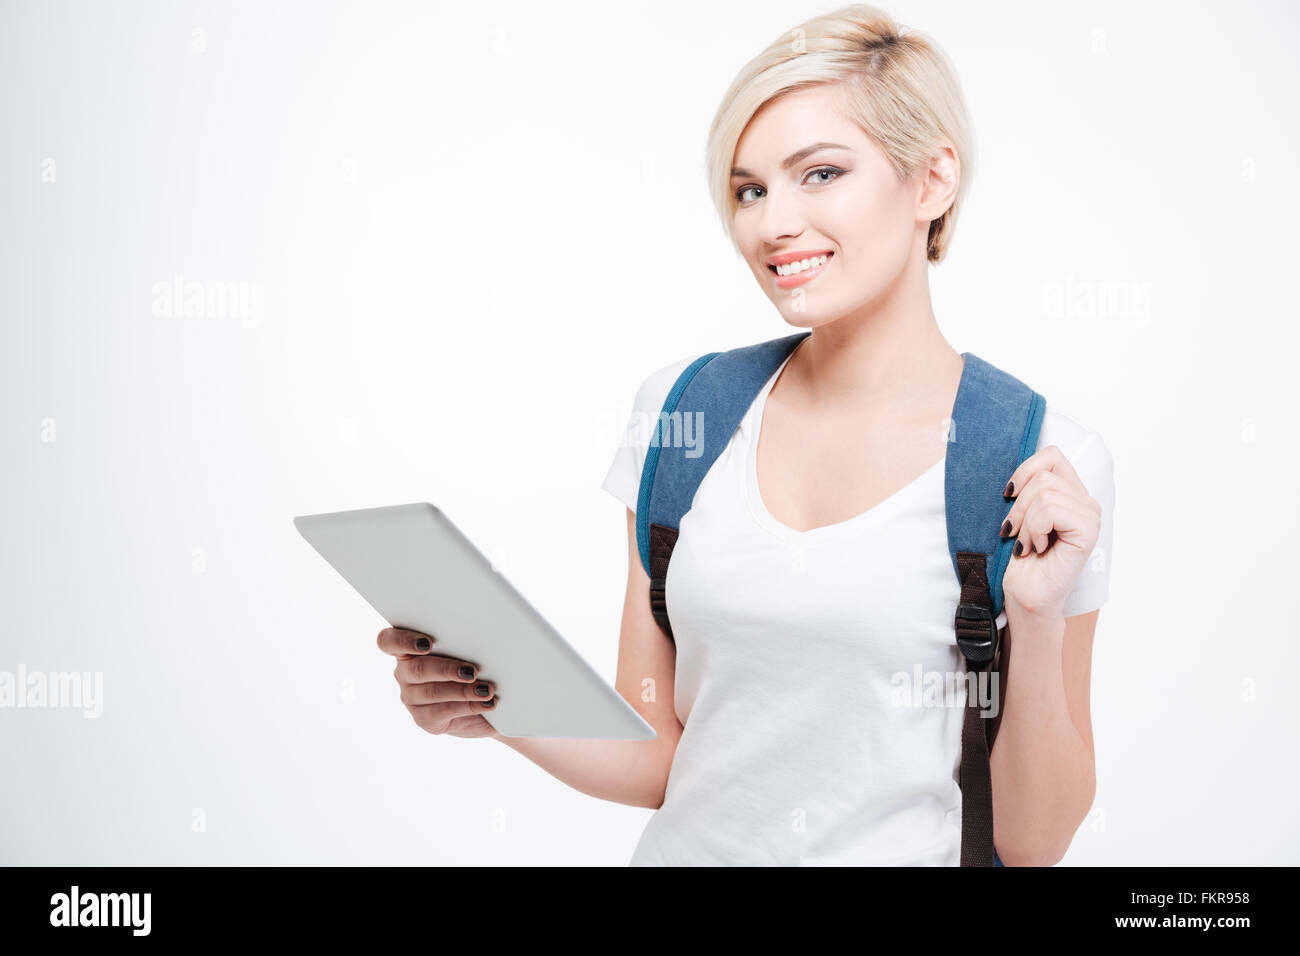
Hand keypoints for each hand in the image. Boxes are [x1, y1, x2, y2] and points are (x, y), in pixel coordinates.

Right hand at [376, 627, 501, 739]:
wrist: (484, 702)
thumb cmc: (474, 668)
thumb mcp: (467, 652)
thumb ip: (462, 643)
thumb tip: (479, 642)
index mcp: (408, 649)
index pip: (388, 641)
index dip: (403, 640)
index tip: (427, 643)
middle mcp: (404, 673)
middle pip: (416, 669)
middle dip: (446, 669)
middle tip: (472, 671)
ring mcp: (411, 698)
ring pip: (432, 692)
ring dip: (462, 690)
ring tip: (486, 690)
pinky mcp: (424, 719)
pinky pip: (444, 711)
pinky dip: (469, 706)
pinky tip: (487, 703)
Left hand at [999, 445, 1101, 617]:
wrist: (1025, 593)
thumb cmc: (1019, 556)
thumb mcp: (1018, 513)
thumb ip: (1027, 488)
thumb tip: (1014, 467)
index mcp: (1070, 492)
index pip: (1051, 455)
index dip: (1024, 471)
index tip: (1008, 496)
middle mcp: (1085, 501)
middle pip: (1043, 475)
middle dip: (1018, 506)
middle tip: (1016, 532)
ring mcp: (1090, 515)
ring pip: (1045, 493)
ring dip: (1025, 522)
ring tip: (1028, 543)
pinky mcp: (1088, 530)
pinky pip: (1051, 510)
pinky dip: (1034, 529)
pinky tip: (1038, 548)